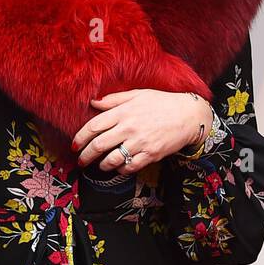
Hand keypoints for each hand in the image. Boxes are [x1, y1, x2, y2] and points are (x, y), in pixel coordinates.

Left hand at [73, 89, 212, 174]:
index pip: (93, 126)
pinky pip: (130, 166)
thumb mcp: (137, 94)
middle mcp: (129, 127)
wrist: (189, 115)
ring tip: (100, 165)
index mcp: (123, 112)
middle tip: (80, 160)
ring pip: (112, 159)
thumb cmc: (161, 102)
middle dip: (86, 155)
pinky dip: (121, 170)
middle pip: (99, 145)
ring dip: (102, 165)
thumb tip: (93, 102)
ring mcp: (140, 142)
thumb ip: (114, 99)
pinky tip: (118, 168)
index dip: (80, 137)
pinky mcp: (151, 154)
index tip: (74, 145)